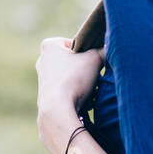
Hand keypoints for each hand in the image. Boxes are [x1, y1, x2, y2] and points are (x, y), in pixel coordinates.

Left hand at [35, 37, 103, 153]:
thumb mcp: (94, 59)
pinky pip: (69, 90)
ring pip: (73, 77)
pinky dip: (78, 94)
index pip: (77, 43)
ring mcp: (44, 79)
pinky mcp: (48, 95)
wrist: (58, 110)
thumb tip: (109, 49)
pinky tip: (85, 100)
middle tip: (94, 77)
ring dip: (85, 83)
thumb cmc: (73, 79)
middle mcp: (43, 61)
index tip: (93, 61)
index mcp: (50, 46)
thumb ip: (104, 50)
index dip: (89, 52)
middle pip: (75, 61)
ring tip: (91, 90)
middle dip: (87, 70)